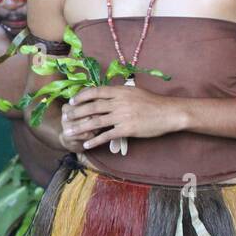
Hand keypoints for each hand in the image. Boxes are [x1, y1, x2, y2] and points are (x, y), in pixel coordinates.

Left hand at [62, 84, 184, 151]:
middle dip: (76, 112)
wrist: (170, 113)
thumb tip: (105, 94)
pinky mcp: (128, 129)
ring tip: (69, 132)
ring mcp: (123, 116)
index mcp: (120, 91)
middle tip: (65, 117)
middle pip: (92, 107)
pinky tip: (86, 144)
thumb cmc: (153, 103)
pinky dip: (95, 140)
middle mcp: (119, 102)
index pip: (95, 92)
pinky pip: (107, 135)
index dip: (81, 96)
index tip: (71, 101)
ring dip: (80, 127)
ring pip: (96, 121)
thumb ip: (119, 93)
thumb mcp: (134, 92)